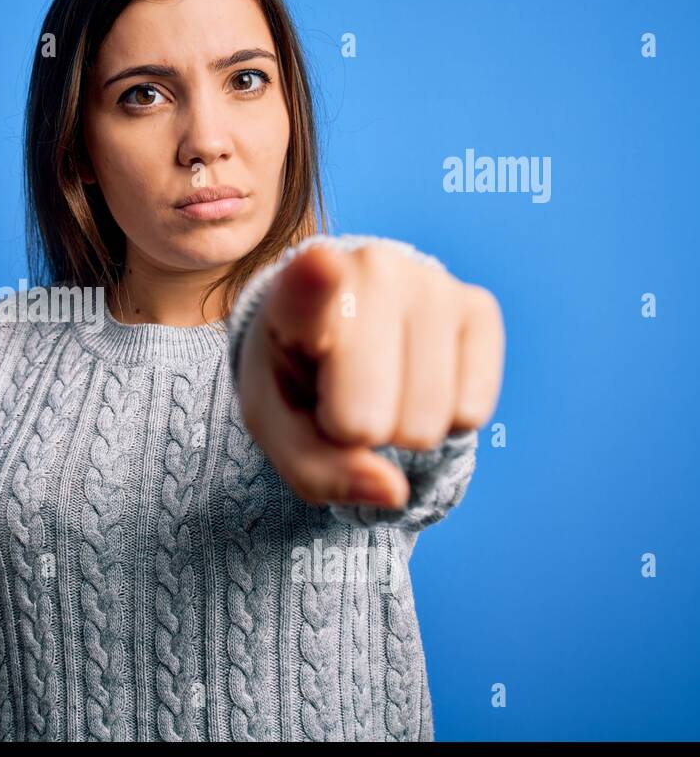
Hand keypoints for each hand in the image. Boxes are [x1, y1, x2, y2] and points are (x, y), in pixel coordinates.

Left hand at [236, 243, 503, 508]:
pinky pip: (471, 412)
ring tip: (376, 381)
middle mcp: (369, 270)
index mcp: (294, 293)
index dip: (316, 280)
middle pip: (370, 421)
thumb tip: (392, 491)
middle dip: (357, 432)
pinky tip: (416, 377)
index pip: (309, 284)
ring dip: (400, 426)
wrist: (338, 338)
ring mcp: (430, 283)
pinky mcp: (478, 305)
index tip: (320, 265)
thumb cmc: (296, 380)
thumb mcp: (277, 429)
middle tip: (340, 392)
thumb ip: (316, 471)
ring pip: (427, 423)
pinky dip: (445, 418)